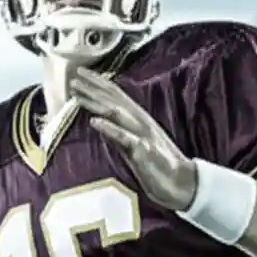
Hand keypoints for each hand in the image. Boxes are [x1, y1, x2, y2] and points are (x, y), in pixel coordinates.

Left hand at [69, 66, 197, 210]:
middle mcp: (140, 121)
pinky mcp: (143, 151)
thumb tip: (98, 122)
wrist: (182, 183)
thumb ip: (116, 132)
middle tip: (74, 76)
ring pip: (116, 113)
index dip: (98, 83)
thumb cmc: (157, 165)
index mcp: (138, 119)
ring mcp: (142, 135)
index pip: (116, 96)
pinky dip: (109, 128)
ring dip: (96, 101)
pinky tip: (94, 121)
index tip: (80, 73)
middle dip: (93, 87)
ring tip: (77, 93)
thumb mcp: (133, 145)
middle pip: (114, 99)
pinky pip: (124, 138)